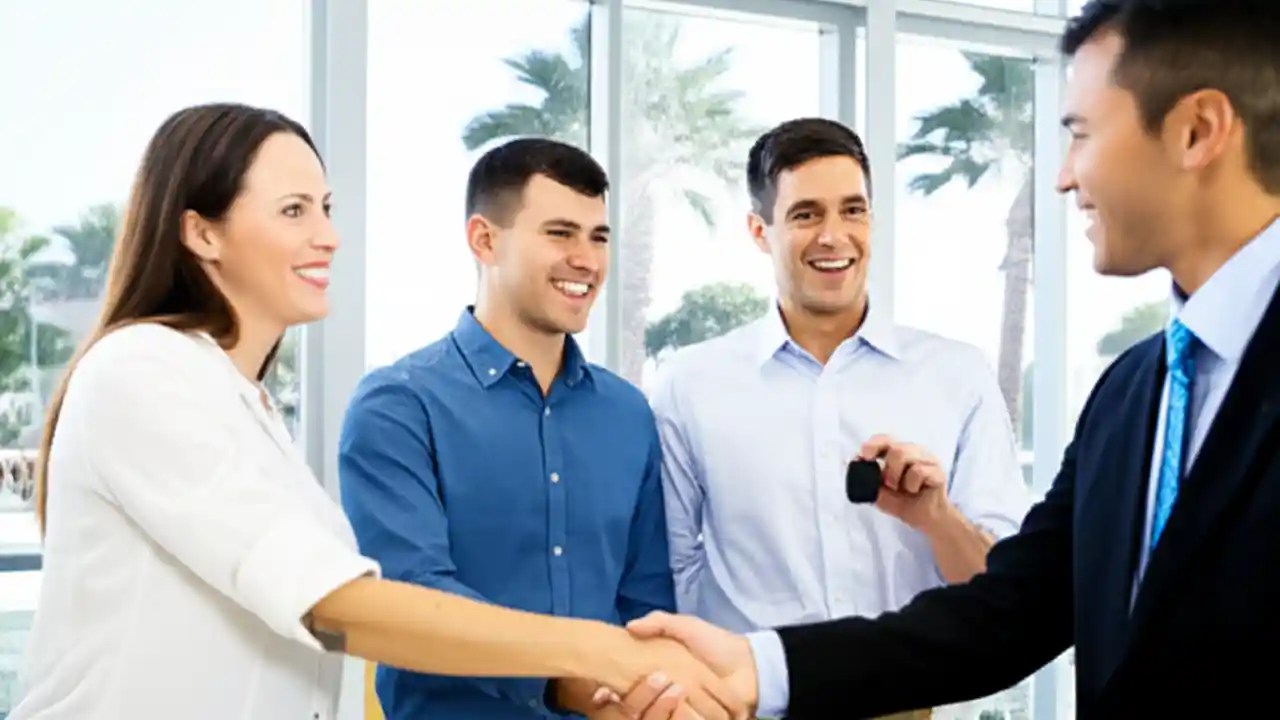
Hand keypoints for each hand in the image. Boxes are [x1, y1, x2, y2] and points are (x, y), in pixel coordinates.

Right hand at [587, 626, 747, 719]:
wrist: (751, 664)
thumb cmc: (716, 644)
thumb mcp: (686, 626)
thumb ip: (659, 622)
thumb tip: (629, 626)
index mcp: (661, 678)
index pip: (635, 691)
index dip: (628, 691)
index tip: (615, 687)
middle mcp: (669, 699)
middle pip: (644, 711)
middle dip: (646, 703)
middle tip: (658, 685)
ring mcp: (685, 713)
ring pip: (661, 718)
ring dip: (662, 711)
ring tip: (676, 694)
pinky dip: (682, 718)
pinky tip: (683, 706)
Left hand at [860, 434, 951, 531]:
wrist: (925, 520)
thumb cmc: (904, 503)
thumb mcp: (879, 493)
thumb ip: (867, 479)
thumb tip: (852, 465)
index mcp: (899, 453)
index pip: (885, 439)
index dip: (873, 444)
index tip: (865, 456)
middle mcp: (914, 452)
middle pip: (896, 448)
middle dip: (888, 469)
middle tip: (889, 485)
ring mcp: (928, 460)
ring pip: (905, 454)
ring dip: (897, 476)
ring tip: (902, 488)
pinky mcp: (938, 472)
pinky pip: (919, 470)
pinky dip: (912, 484)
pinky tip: (915, 491)